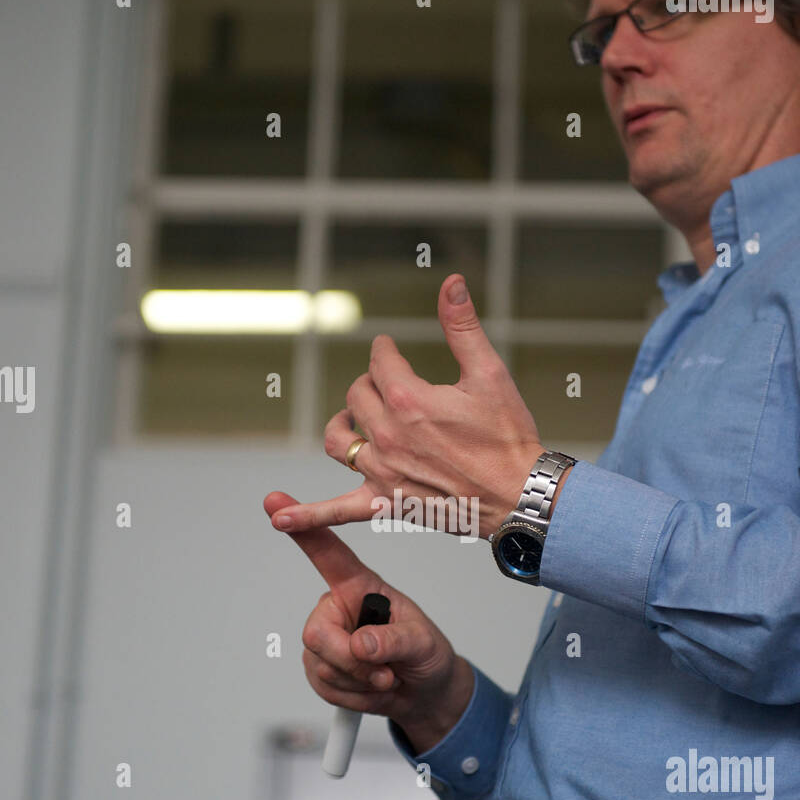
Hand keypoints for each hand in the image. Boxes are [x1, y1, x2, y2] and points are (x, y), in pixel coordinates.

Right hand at [264, 492, 473, 738]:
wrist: (424, 692)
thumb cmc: (425, 654)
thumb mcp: (423, 644)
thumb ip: (395, 641)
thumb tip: (362, 645)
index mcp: (359, 587)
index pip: (328, 555)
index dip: (304, 531)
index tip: (276, 505)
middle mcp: (336, 608)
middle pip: (316, 633)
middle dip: (350, 662)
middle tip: (384, 673)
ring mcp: (325, 640)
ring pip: (321, 666)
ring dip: (360, 682)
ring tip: (387, 678)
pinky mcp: (319, 668)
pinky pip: (325, 688)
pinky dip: (354, 697)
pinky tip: (372, 689)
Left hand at [267, 274, 543, 541]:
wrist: (520, 496)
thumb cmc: (509, 437)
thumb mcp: (489, 373)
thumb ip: (462, 326)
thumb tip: (451, 282)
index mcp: (409, 400)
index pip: (379, 363)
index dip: (385, 352)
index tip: (390, 350)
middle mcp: (388, 436)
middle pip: (356, 397)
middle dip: (370, 384)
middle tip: (389, 386)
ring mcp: (382, 472)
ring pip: (338, 441)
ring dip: (342, 426)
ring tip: (354, 422)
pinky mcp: (385, 502)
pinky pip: (336, 511)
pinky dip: (305, 515)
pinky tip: (278, 517)